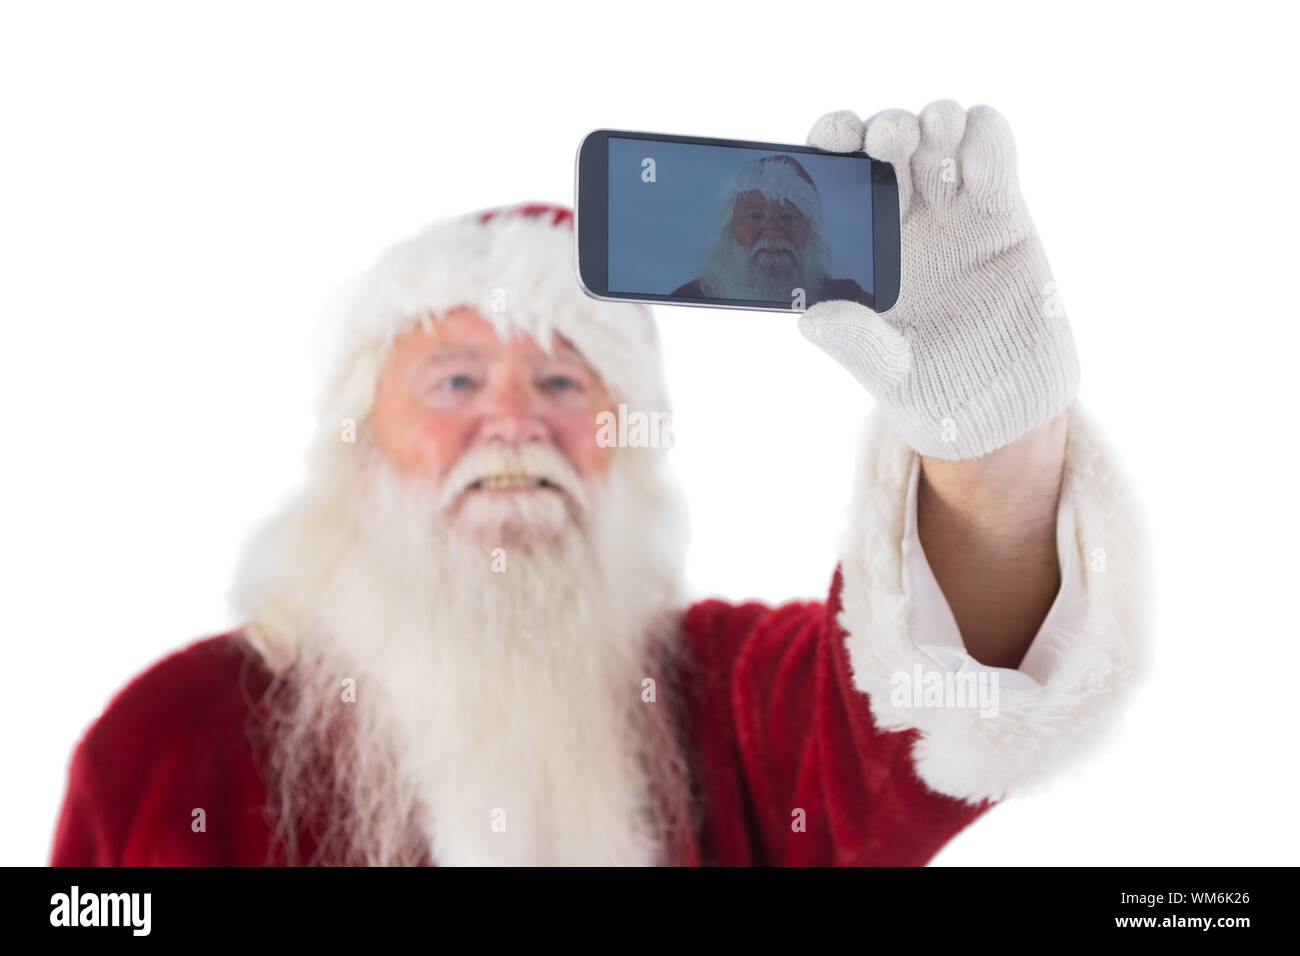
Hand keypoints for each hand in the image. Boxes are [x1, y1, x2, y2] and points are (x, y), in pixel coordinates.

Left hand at [799, 100, 1078, 459]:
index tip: (833, 140)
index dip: (834, 140)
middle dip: (888, 126)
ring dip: (936, 119)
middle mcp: (904, 216)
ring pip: (944, 130)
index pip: (839, 171)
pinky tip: (976, 155)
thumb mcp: (887, 372)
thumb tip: (812, 320)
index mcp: (861, 243)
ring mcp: (956, 209)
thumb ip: (855, 343)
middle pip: (892, 138)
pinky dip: (985, 134)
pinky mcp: (1004, 213)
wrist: (1003, 410)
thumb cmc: (932, 390)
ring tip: (931, 140)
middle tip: (886, 142)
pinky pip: (993, 150)